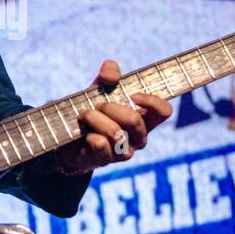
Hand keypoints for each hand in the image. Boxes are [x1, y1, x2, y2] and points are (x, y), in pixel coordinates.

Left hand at [55, 59, 172, 174]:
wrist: (70, 133)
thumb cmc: (93, 108)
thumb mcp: (100, 87)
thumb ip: (108, 74)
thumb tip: (111, 72)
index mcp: (145, 118)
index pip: (164, 112)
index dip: (152, 102)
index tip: (132, 95)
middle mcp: (139, 136)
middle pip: (135, 121)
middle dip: (111, 107)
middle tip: (98, 105)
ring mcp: (124, 151)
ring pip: (116, 134)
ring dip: (96, 119)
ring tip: (85, 115)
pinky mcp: (106, 161)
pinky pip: (101, 145)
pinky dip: (90, 135)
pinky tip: (86, 133)